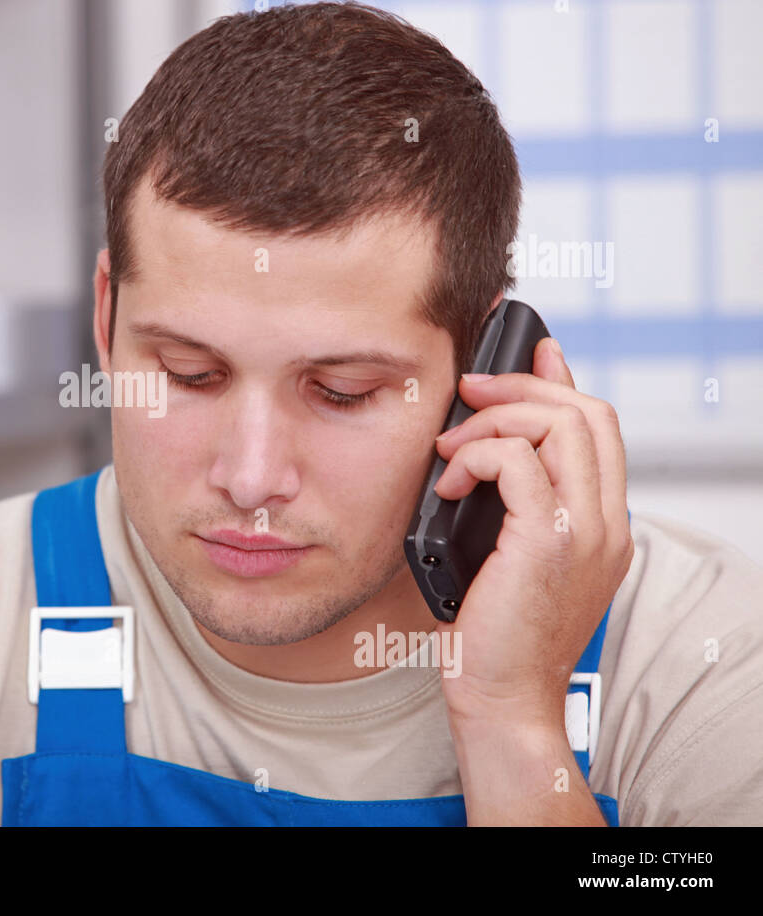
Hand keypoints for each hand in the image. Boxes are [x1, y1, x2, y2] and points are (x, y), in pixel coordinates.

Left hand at [430, 336, 634, 730]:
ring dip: (495, 418)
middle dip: (522, 384)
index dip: (560, 381)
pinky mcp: (550, 543)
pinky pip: (518, 462)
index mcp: (603, 525)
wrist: (501, 700)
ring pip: (561, 424)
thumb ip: (511, 505)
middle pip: (587, 412)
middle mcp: (606, 524)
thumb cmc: (492, 636)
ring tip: (451, 449)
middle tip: (469, 388)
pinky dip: (476, 456)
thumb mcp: (506, 555)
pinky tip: (448, 480)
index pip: (599, 428)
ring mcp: (586, 533)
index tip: (525, 355)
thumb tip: (485, 451)